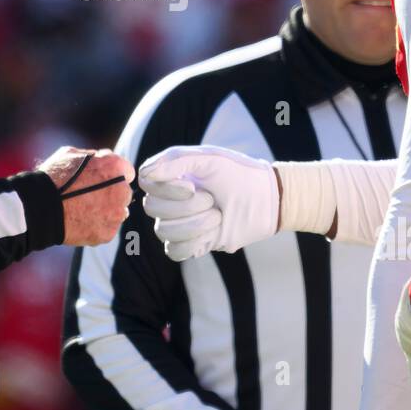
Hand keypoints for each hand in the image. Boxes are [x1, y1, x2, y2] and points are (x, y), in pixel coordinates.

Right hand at [39, 147, 132, 246]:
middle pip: (123, 193)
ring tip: (83, 211)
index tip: (102, 180)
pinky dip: (97, 227)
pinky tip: (81, 222)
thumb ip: (93, 156)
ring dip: (106, 211)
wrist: (40, 207)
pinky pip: (107, 229)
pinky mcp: (108, 233)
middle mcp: (122, 190)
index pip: (126, 171)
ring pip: (117, 212)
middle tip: (89, 197)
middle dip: (110, 194)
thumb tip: (100, 159)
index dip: (112, 175)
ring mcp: (116, 214)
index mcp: (115, 167)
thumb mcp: (72, 154)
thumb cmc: (53, 178)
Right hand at [137, 145, 278, 260]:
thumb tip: (144, 174)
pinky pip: (174, 251)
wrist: (266, 200)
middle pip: (152, 209)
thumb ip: (175, 161)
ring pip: (163, 231)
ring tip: (218, 217)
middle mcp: (171, 200)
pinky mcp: (192, 244)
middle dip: (185, 207)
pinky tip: (212, 234)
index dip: (166, 190)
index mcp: (172, 176)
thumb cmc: (238, 174)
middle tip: (212, 200)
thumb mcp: (209, 158)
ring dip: (194, 225)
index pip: (147, 184)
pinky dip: (192, 244)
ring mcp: (180, 223)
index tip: (192, 187)